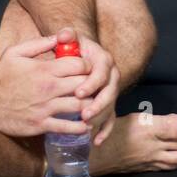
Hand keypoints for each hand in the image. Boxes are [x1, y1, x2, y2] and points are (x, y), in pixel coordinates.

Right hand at [0, 33, 90, 137]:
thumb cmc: (2, 75)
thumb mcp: (16, 52)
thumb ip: (40, 43)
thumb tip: (60, 36)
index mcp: (45, 70)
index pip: (79, 65)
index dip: (88, 66)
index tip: (88, 69)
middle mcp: (49, 88)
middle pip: (84, 85)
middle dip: (93, 86)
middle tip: (96, 88)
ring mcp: (46, 107)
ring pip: (80, 106)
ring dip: (90, 106)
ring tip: (94, 105)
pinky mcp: (41, 124)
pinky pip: (67, 127)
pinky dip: (80, 127)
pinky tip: (85, 125)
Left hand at [60, 28, 118, 146]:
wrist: (81, 55)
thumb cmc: (72, 49)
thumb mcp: (71, 39)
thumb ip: (67, 35)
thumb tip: (64, 34)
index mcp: (104, 60)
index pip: (101, 73)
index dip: (91, 83)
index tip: (78, 92)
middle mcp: (112, 76)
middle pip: (110, 92)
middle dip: (98, 105)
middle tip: (84, 114)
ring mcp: (111, 91)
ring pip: (110, 107)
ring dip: (100, 118)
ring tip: (86, 127)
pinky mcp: (108, 104)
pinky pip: (111, 119)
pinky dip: (105, 131)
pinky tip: (97, 141)